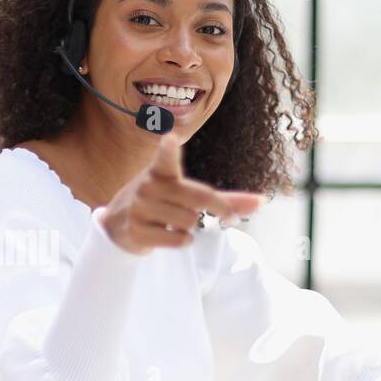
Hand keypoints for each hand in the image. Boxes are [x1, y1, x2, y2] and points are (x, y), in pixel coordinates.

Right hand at [97, 129, 265, 254]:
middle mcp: (148, 186)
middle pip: (197, 200)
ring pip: (188, 223)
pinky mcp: (137, 230)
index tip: (172, 139)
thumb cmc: (162, 203)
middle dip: (216, 210)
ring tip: (172, 223)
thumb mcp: (187, 194)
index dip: (169, 149)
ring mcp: (140, 209)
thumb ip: (225, 199)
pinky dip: (182, 242)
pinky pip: (178, 240)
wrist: (118, 224)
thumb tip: (262, 202)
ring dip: (190, 228)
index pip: (166, 158)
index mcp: (161, 171)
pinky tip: (167, 235)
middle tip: (224, 215)